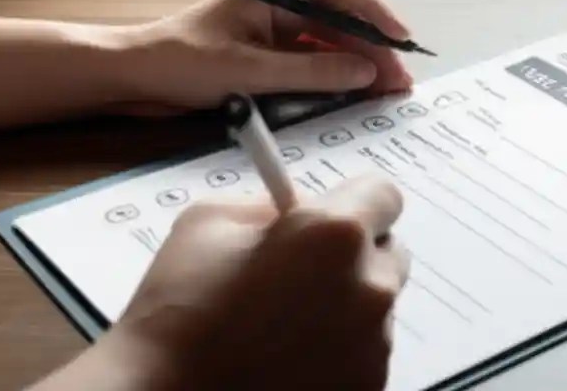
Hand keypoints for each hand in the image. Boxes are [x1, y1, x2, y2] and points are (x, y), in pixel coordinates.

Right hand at [32, 175, 409, 390]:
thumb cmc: (178, 312)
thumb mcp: (208, 223)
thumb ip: (269, 204)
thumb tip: (299, 208)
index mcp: (336, 234)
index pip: (385, 195)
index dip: (355, 201)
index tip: (332, 213)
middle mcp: (371, 288)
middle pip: (389, 253)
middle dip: (354, 255)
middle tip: (303, 271)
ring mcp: (375, 345)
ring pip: (376, 308)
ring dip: (346, 306)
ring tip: (283, 325)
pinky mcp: (369, 386)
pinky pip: (366, 352)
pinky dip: (339, 351)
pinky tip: (289, 358)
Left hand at [119, 0, 413, 112]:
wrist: (132, 77)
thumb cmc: (180, 62)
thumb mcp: (248, 71)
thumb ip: (310, 72)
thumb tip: (365, 72)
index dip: (372, 9)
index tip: (397, 39)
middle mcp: (278, 2)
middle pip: (339, 15)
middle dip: (372, 45)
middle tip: (399, 78)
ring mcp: (274, 28)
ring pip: (330, 40)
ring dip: (358, 63)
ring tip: (387, 90)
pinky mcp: (269, 53)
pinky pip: (313, 60)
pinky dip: (336, 76)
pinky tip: (356, 94)